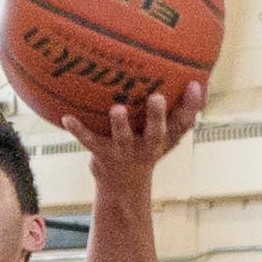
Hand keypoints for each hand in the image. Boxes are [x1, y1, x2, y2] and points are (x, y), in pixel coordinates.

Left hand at [60, 81, 205, 181]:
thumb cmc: (146, 148)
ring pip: (123, 137)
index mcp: (164, 138)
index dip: (191, 105)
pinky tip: (66, 117)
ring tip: (117, 109)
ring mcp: (124, 152)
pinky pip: (89, 140)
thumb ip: (180, 110)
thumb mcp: (167, 134)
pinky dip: (78, 130)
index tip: (195, 84)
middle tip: (157, 97)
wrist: (123, 186)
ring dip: (120, 124)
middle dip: (157, 116)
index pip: (183, 122)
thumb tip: (196, 76)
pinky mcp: (102, 154)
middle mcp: (147, 146)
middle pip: (156, 132)